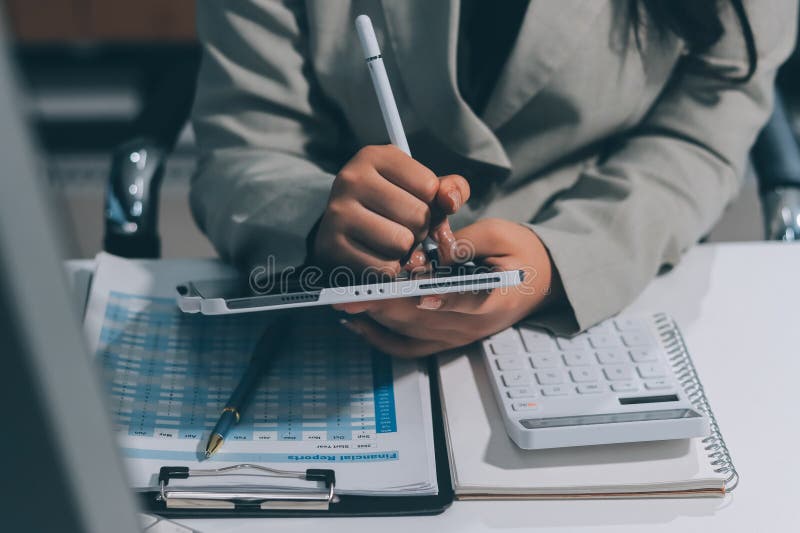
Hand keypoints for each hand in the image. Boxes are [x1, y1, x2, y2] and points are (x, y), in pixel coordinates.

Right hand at [312, 145, 469, 274]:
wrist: (342, 230)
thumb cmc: (388, 206)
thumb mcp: (419, 187)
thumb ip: (450, 189)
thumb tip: (450, 201)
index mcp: (374, 157)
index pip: (429, 186)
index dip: (430, 203)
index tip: (413, 203)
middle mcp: (351, 179)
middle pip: (417, 215)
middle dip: (418, 229)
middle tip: (402, 227)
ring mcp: (338, 212)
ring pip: (401, 242)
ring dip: (403, 250)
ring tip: (389, 241)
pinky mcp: (332, 245)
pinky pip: (383, 267)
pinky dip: (388, 268)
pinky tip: (376, 255)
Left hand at [336, 219, 563, 356]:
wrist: (537, 283)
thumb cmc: (518, 254)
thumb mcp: (502, 234)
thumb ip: (469, 241)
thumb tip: (438, 250)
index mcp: (495, 298)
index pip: (466, 301)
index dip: (441, 298)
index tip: (419, 292)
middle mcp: (472, 326)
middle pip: (422, 317)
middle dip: (384, 302)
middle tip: (351, 292)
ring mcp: (457, 337)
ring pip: (408, 331)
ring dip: (376, 315)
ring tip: (345, 300)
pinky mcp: (445, 342)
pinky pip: (407, 347)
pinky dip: (380, 338)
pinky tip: (357, 323)